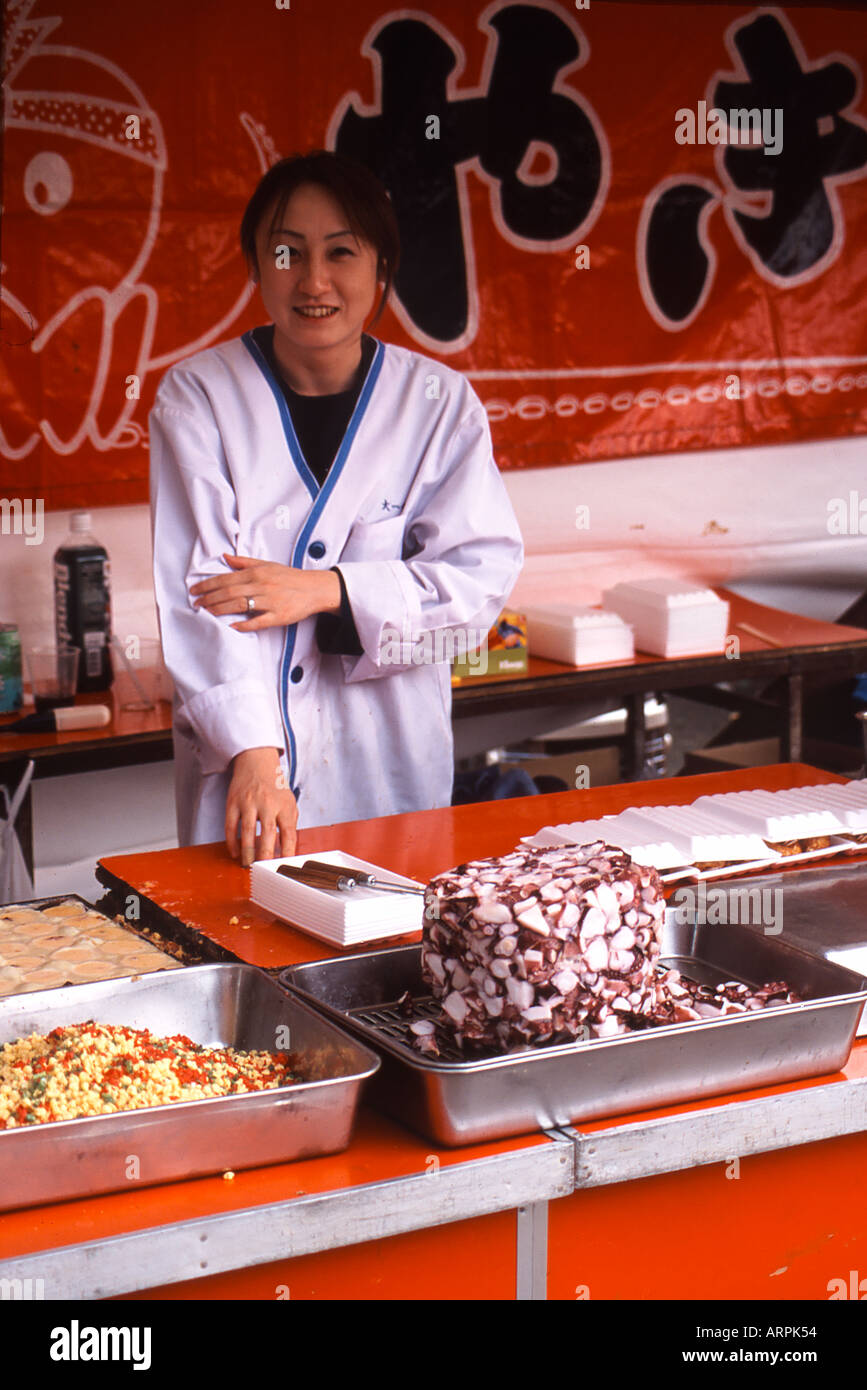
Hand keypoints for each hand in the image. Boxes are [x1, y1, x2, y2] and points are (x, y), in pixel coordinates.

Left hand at [191, 555, 341, 630]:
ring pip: (240, 606)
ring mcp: (270, 601)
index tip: (195, 590)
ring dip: (220, 610)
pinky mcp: (279, 616)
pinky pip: (258, 622)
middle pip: (229, 592)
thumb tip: (225, 557)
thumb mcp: (267, 565)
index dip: (208, 585)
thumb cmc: (290, 577)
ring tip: (206, 613)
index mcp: (257, 573)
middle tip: (196, 604)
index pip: (226, 578)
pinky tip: (231, 627)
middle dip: (209, 598)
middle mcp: (262, 586)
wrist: (314, 588)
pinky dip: (244, 625)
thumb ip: (244, 562)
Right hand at [226, 747, 297, 865]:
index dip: (287, 853)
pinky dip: (231, 842)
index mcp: (284, 806)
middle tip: (263, 870)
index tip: (283, 867)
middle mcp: (267, 804)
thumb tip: (287, 852)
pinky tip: (234, 853)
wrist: (257, 763)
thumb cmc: (275, 788)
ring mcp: (249, 803)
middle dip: (265, 856)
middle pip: (267, 834)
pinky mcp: (233, 803)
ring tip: (248, 865)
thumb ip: (289, 826)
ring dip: (247, 852)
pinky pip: (230, 826)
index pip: (289, 834)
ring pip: (247, 832)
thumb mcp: (289, 804)